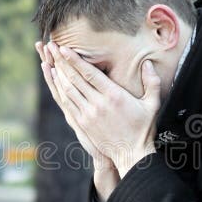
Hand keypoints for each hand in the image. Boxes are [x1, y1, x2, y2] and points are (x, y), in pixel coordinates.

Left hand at [47, 40, 160, 178]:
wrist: (131, 154)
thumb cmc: (143, 128)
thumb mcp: (152, 104)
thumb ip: (152, 82)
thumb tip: (147, 63)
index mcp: (114, 96)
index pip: (90, 73)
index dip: (75, 60)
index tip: (64, 48)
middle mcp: (98, 104)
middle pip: (75, 78)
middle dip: (62, 62)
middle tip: (51, 48)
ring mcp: (88, 114)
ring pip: (68, 90)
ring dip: (58, 74)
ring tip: (50, 60)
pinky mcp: (83, 123)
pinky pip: (68, 103)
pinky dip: (60, 90)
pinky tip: (55, 80)